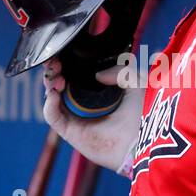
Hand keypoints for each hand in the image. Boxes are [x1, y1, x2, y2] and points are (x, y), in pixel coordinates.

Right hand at [42, 58, 143, 172]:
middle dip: (54, 72)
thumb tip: (98, 74)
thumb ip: (120, 71)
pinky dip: (49, 105)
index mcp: (100, 93)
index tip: (63, 55)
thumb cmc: (145, 113)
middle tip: (55, 63)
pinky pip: (53, 118)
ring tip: (57, 78)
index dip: (67, 65)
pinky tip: (54, 94)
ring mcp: (78, 120)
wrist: (146, 140)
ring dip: (50, 85)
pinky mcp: (72, 133)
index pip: (76, 76)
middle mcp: (87, 106)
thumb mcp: (136, 82)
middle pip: (60, 86)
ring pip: (53, 100)